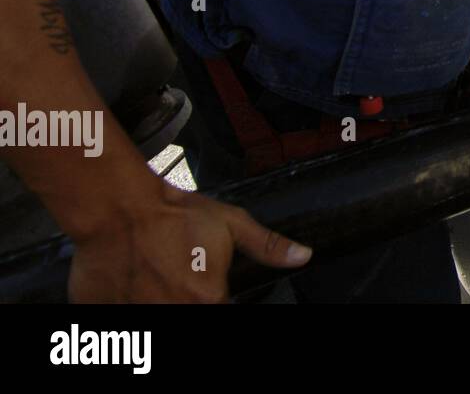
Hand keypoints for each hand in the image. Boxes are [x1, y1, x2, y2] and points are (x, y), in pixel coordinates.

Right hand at [67, 182, 310, 302]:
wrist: (117, 207)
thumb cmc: (173, 214)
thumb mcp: (230, 224)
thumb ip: (266, 246)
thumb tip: (303, 256)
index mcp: (207, 299)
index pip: (222, 312)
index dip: (215, 299)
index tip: (206, 286)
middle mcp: (173, 313)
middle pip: (188, 315)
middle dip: (187, 299)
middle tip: (176, 276)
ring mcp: (136, 319)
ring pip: (156, 322)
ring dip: (159, 303)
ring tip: (155, 278)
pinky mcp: (105, 316)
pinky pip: (122, 324)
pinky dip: (130, 307)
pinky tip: (133, 285)